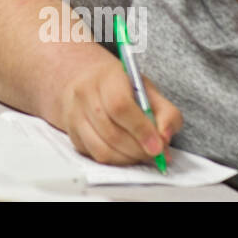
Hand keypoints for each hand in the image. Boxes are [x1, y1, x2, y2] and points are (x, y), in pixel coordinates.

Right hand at [52, 57, 182, 166]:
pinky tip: (126, 152)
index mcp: (107, 77)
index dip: (141, 130)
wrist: (84, 79)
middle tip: (156, 154)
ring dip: (128, 158)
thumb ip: (166, 112)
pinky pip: (95, 155)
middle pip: (112, 132)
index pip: (120, 106)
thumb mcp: (148, 89)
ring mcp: (74, 114)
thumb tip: (165, 138)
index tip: (157, 146)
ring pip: (102, 149)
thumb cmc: (120, 85)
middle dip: (138, 150)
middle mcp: (85, 94)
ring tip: (142, 154)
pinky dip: (116, 160)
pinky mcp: (72, 132)